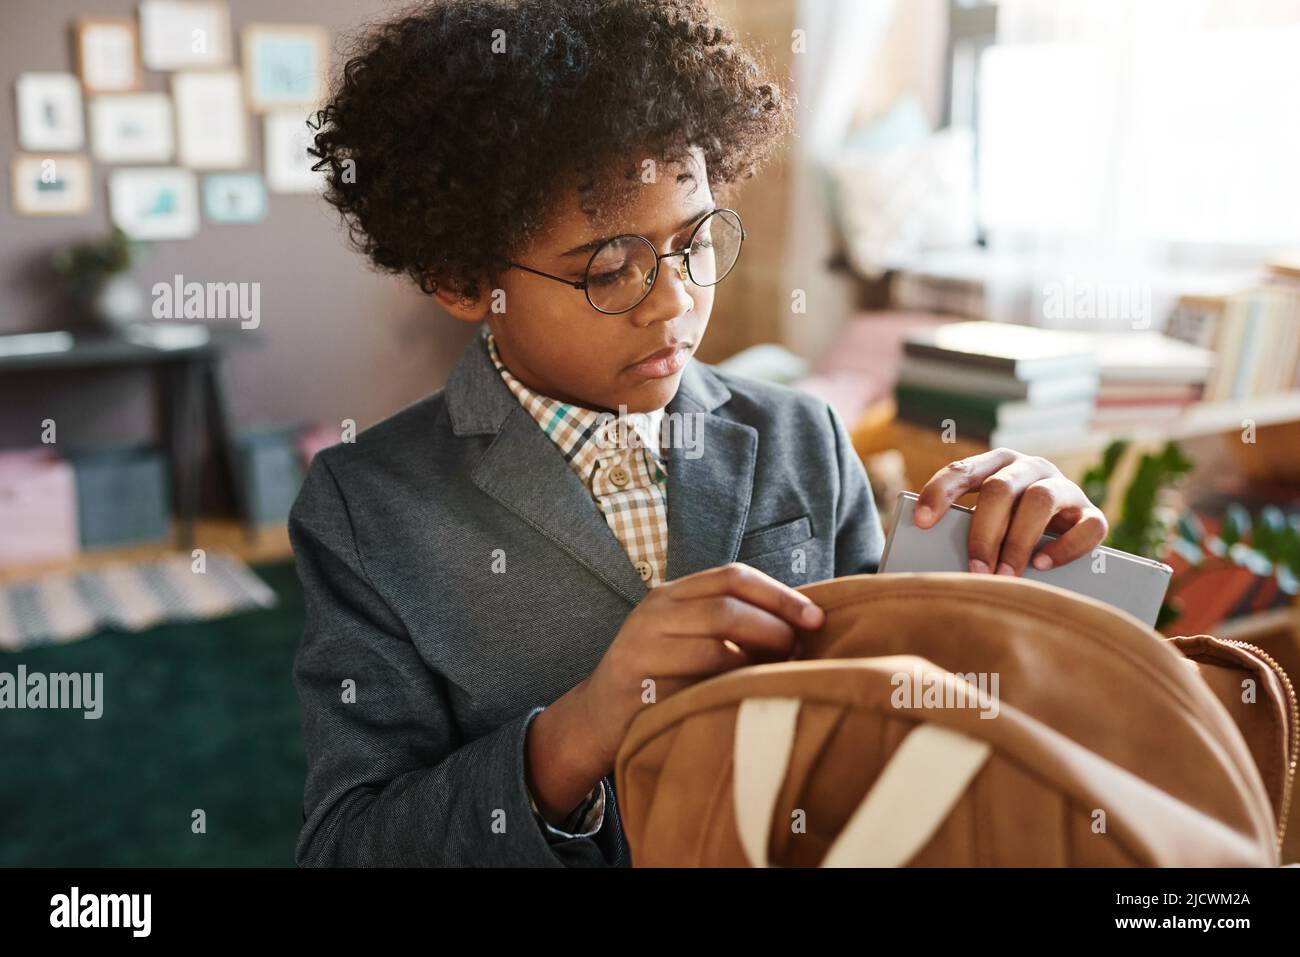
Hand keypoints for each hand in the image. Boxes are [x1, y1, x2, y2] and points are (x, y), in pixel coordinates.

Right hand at [578, 563, 824, 768]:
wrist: (598, 715)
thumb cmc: (659, 673)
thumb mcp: (684, 632)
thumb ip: (730, 620)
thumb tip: (803, 622)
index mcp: (670, 594)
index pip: (732, 578)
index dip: (780, 595)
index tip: (817, 617)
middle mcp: (652, 616)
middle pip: (726, 610)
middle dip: (774, 629)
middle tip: (800, 651)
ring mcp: (641, 653)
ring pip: (714, 651)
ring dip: (756, 665)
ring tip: (777, 676)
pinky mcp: (638, 692)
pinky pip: (696, 691)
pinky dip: (728, 694)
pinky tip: (744, 699)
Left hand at [913, 447, 1107, 576]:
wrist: (1063, 528)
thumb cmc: (1009, 525)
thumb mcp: (984, 517)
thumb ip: (960, 524)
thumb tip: (928, 555)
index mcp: (998, 463)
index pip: (963, 470)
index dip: (940, 493)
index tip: (921, 522)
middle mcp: (1032, 467)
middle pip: (1001, 489)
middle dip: (984, 532)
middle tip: (975, 570)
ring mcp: (1065, 487)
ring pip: (1041, 500)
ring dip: (1018, 541)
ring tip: (1004, 576)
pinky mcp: (1091, 514)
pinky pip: (1086, 526)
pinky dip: (1064, 547)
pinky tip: (1041, 565)